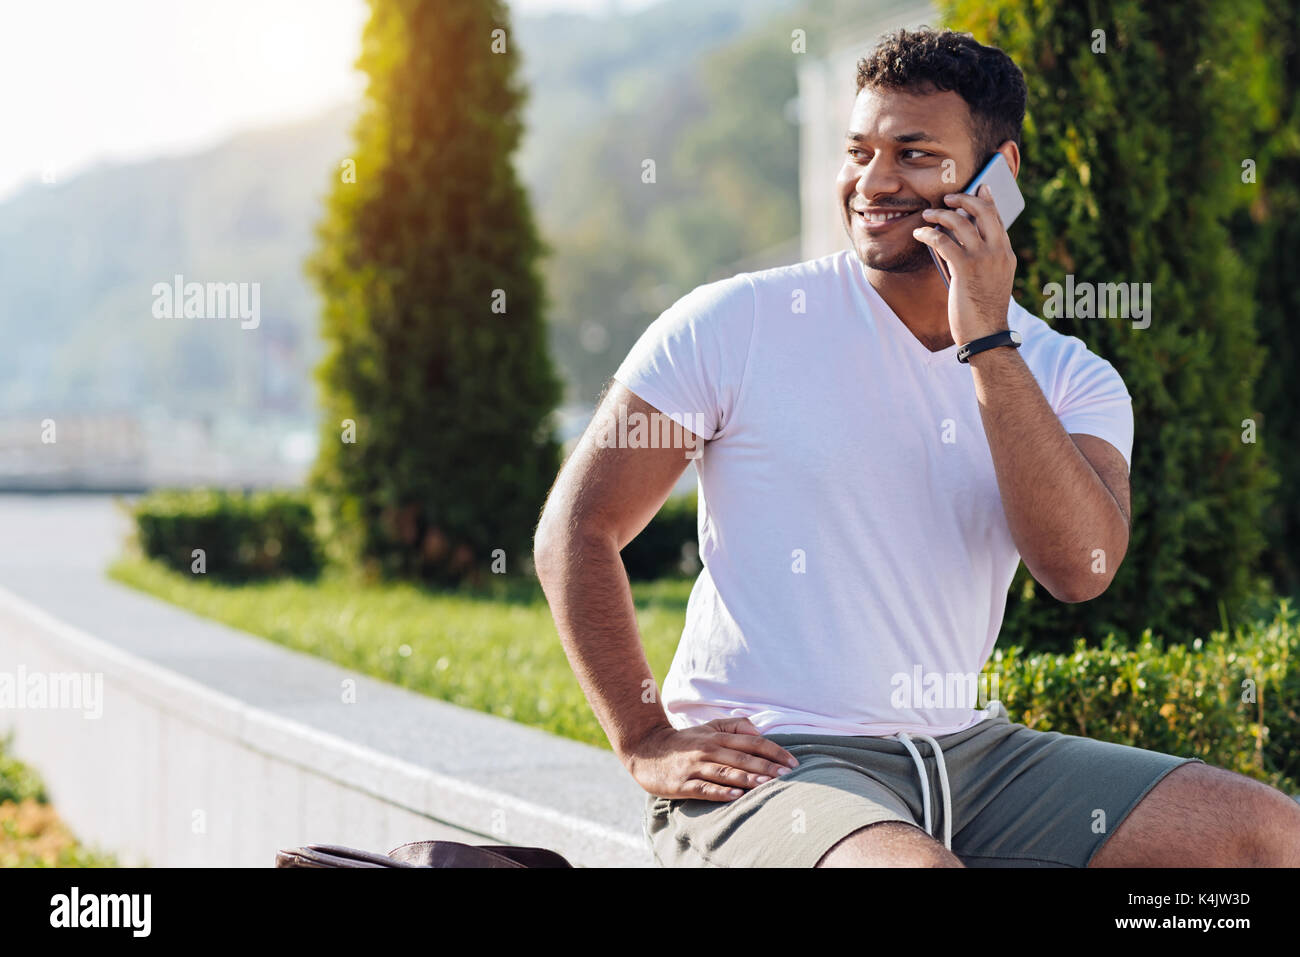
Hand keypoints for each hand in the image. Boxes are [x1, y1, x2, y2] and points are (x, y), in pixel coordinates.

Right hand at [623, 717, 799, 801]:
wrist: (646, 750)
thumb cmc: (685, 741)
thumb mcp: (708, 728)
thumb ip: (734, 726)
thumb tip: (758, 731)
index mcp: (717, 737)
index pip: (752, 742)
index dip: (774, 752)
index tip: (793, 763)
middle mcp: (708, 750)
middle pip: (743, 758)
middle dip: (767, 768)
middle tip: (789, 776)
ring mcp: (695, 767)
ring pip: (726, 773)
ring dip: (748, 779)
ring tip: (768, 785)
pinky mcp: (682, 784)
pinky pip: (704, 788)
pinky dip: (721, 792)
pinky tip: (736, 797)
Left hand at [912, 184, 1016, 344]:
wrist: (986, 335)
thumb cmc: (982, 311)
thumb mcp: (988, 281)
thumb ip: (979, 260)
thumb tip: (955, 242)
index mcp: (1006, 255)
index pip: (998, 218)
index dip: (987, 200)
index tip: (979, 187)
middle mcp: (998, 252)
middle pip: (984, 211)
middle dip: (965, 199)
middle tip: (948, 198)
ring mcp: (984, 259)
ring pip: (962, 222)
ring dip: (941, 214)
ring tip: (927, 214)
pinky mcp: (966, 268)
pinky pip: (943, 241)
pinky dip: (929, 234)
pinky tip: (919, 233)